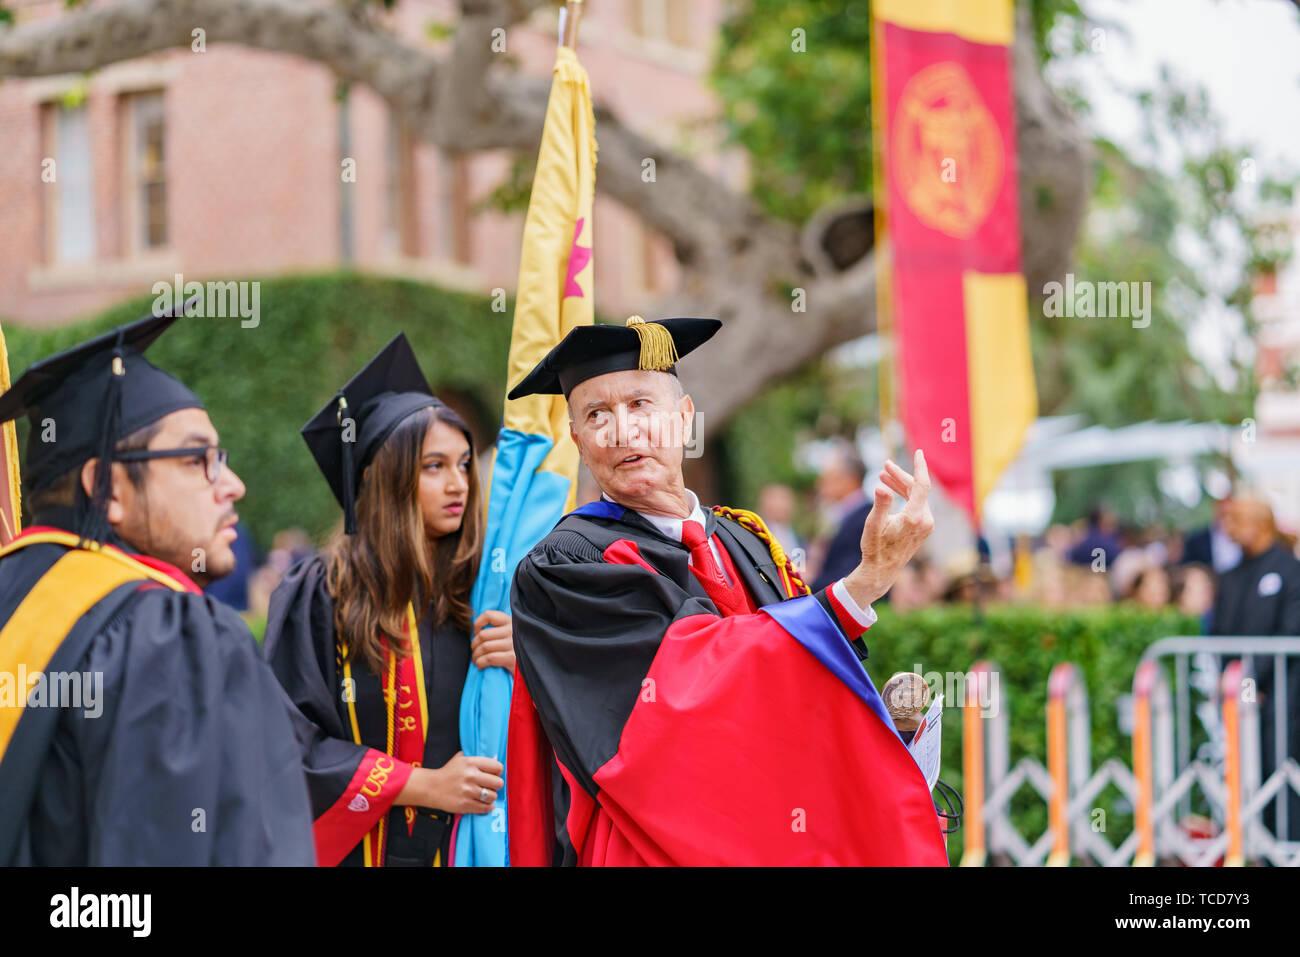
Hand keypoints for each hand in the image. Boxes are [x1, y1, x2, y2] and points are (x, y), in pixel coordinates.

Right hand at [425, 751, 503, 815]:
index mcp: (471, 762)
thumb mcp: (461, 759)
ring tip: (485, 795)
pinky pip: (485, 808)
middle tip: (490, 786)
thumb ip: (477, 760)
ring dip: (491, 797)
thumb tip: (495, 759)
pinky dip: (487, 807)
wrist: (431, 787)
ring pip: (492, 796)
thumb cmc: (448, 773)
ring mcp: (468, 791)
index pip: (497, 767)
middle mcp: (471, 776)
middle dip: (496, 785)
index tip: (493, 775)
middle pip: (498, 783)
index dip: (497, 772)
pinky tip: (484, 804)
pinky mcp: (465, 805)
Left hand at [471, 610, 515, 671]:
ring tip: (476, 660)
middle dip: (474, 645)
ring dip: (476, 655)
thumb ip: (499, 629)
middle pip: (483, 635)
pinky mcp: (512, 658)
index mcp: (512, 621)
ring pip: (484, 647)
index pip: (489, 615)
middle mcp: (513, 630)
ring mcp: (514, 644)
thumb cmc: (518, 651)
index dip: (477, 623)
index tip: (476, 633)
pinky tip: (480, 666)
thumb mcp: (512, 635)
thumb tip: (476, 632)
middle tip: (474, 652)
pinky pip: (489, 658)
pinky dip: (480, 662)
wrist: (533, 665)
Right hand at [843, 449, 934, 607]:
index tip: (918, 452)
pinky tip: (891, 490)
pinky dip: (905, 495)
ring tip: (883, 475)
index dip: (920, 467)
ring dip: (901, 485)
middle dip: (900, 476)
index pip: (922, 485)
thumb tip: (881, 487)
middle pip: (917, 489)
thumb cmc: (875, 548)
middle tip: (884, 466)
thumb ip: (880, 504)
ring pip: (916, 496)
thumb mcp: (873, 524)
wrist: (882, 570)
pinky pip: (916, 504)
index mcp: (914, 517)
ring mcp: (926, 525)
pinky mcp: (923, 528)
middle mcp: (924, 520)